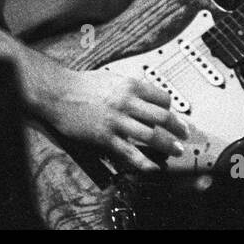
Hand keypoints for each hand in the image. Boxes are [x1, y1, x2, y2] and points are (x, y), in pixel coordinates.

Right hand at [47, 69, 188, 173]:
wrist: (59, 92)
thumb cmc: (83, 84)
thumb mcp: (113, 77)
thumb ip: (131, 87)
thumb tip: (148, 95)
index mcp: (130, 86)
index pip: (162, 98)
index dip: (172, 109)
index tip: (175, 116)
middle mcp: (126, 102)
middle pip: (162, 117)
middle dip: (178, 128)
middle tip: (185, 135)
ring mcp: (116, 121)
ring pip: (150, 136)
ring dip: (167, 145)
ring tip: (176, 150)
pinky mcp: (105, 138)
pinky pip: (129, 153)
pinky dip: (144, 162)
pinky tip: (152, 166)